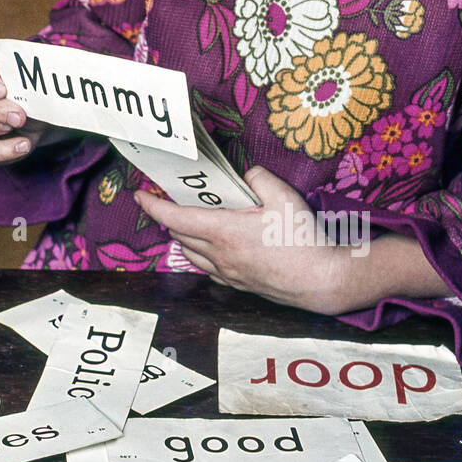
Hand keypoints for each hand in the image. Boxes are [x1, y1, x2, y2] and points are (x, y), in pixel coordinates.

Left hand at [135, 166, 347, 313]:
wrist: (322, 282)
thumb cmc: (303, 239)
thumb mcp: (283, 195)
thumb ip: (259, 178)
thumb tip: (246, 175)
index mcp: (222, 232)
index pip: (174, 217)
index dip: (152, 206)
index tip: (139, 195)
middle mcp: (219, 255)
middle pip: (179, 235)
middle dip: (168, 218)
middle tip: (170, 201)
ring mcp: (228, 274)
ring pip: (191, 255)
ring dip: (184, 238)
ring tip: (191, 222)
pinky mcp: (240, 286)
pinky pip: (209, 270)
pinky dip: (203, 256)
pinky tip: (215, 248)